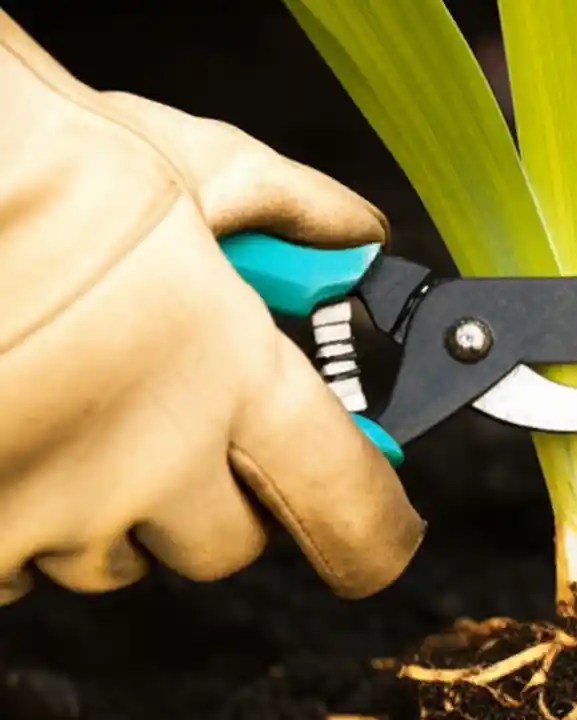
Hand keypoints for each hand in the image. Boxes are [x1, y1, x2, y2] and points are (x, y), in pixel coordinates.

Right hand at [0, 11, 423, 603]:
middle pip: (228, 543)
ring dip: (111, 505)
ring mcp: (46, 511)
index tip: (374, 526)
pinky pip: (21, 568)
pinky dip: (25, 517)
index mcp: (230, 375)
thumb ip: (293, 209)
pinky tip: (14, 429)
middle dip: (217, 494)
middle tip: (177, 417)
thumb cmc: (38, 165)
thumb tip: (360, 235)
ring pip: (115, 557)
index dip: (372, 528)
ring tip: (70, 400)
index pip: (349, 507)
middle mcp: (149, 462)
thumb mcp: (186, 165)